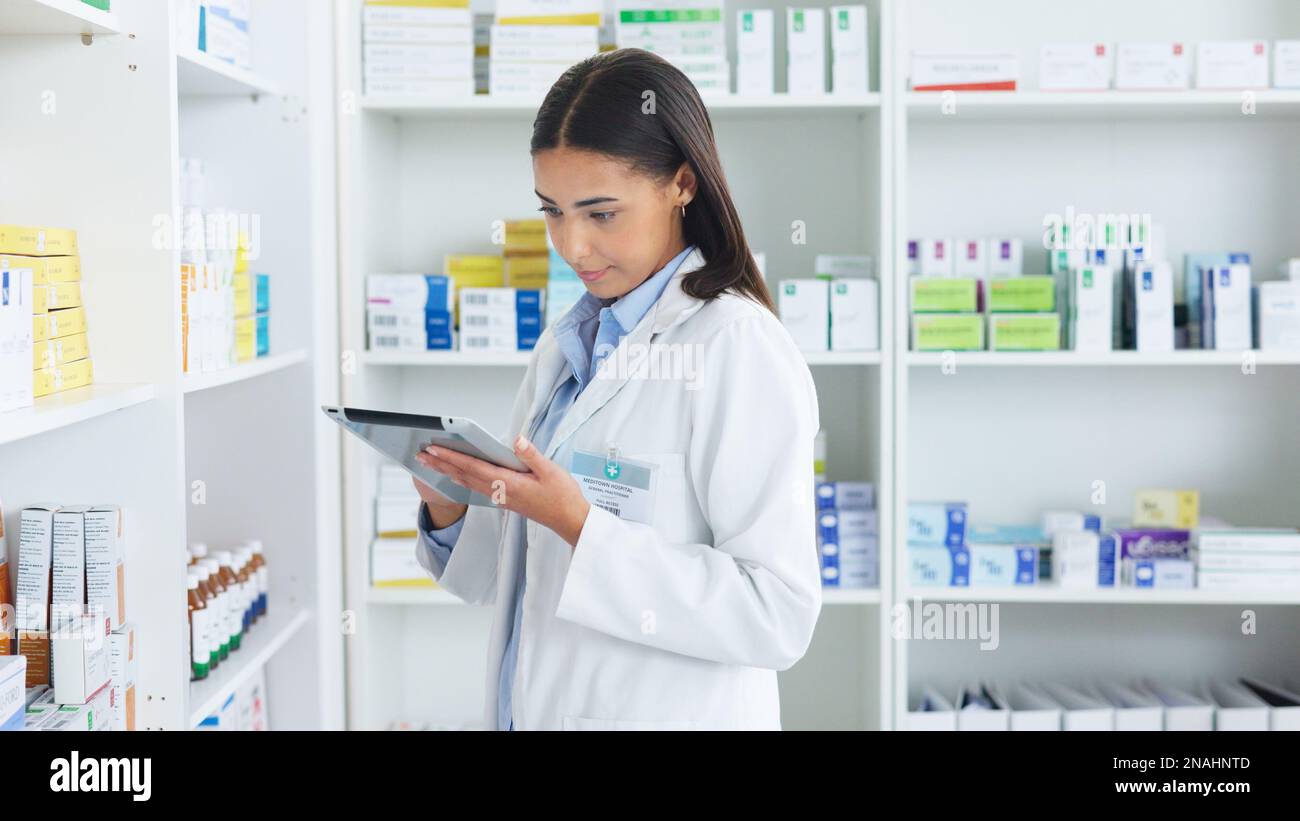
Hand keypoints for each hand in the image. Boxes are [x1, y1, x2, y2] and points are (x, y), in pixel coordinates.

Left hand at [415, 435, 591, 548]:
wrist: (569, 520)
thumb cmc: (563, 496)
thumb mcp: (551, 470)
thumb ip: (531, 455)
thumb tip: (516, 439)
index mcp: (509, 483)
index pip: (474, 467)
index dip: (452, 458)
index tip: (434, 449)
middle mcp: (500, 492)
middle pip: (465, 476)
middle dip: (441, 465)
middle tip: (421, 455)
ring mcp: (501, 498)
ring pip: (468, 483)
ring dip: (448, 472)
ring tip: (431, 463)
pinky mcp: (505, 500)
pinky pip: (477, 488)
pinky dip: (462, 480)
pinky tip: (456, 476)